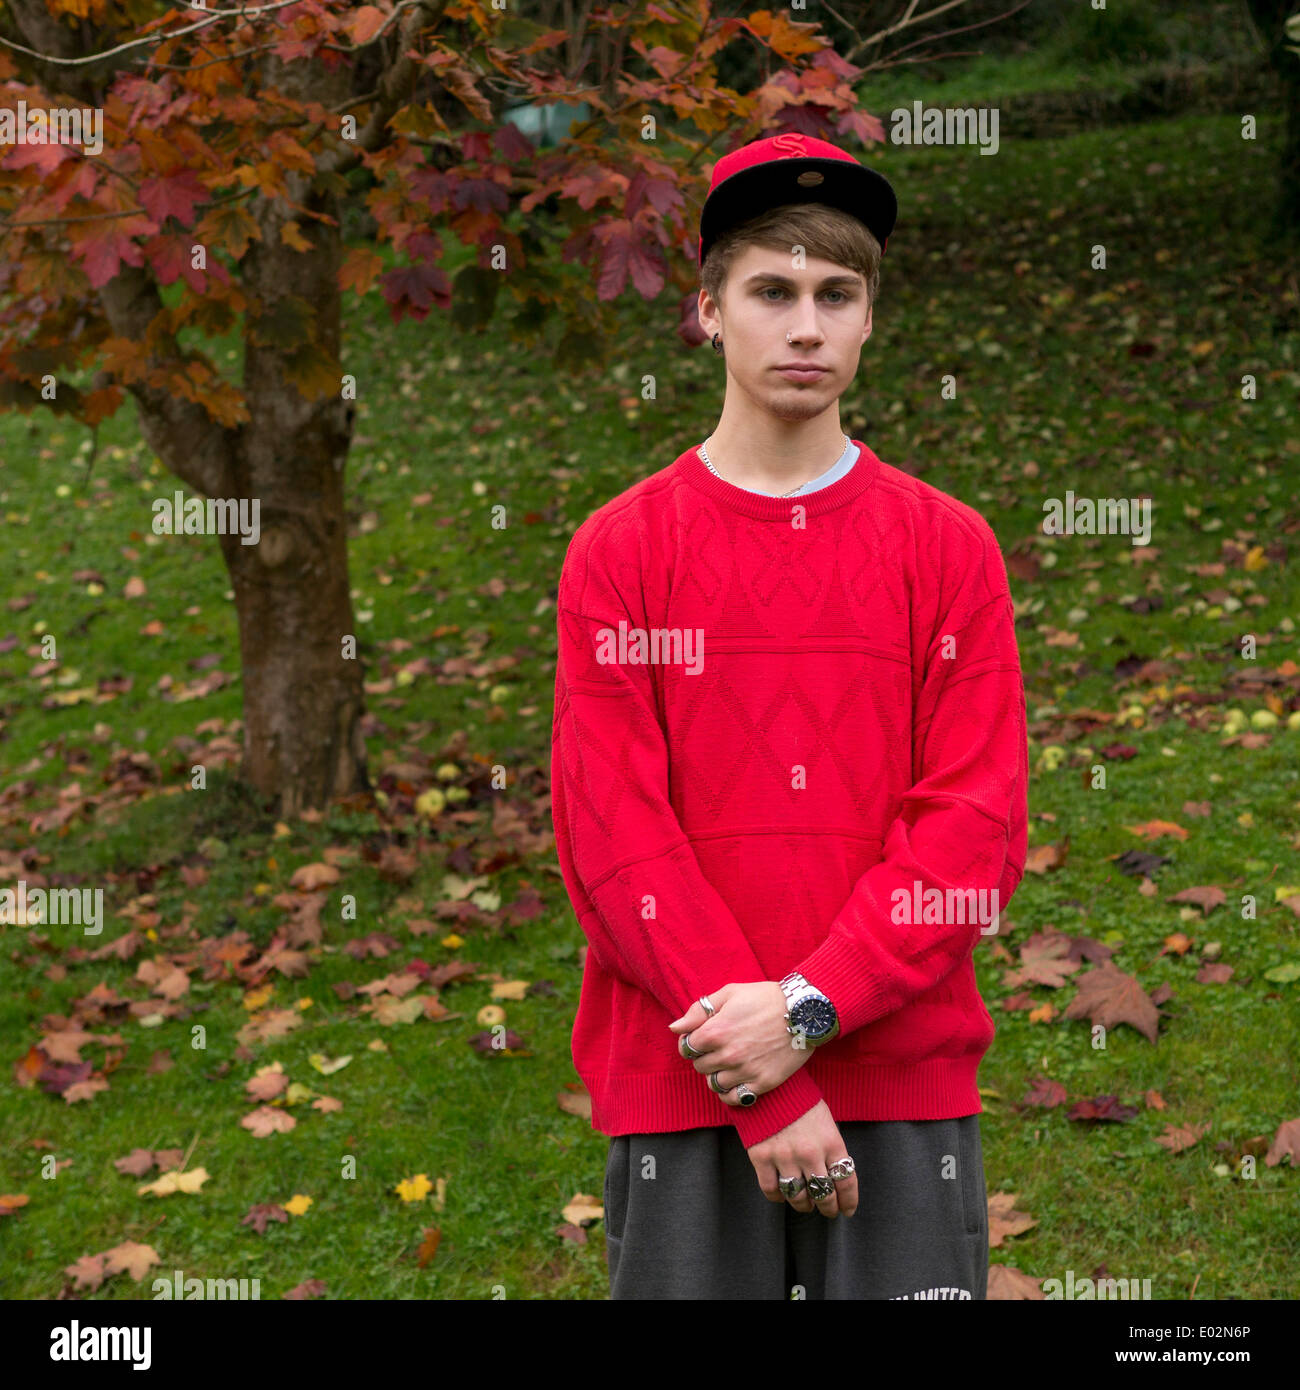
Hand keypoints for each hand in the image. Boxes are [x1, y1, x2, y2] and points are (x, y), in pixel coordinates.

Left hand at [667, 981, 810, 1105]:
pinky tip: (736, 1080)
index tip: (702, 1038)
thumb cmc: (766, 998)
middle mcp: (727, 1054)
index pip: (686, 1047)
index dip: (692, 1042)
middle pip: (700, 1066)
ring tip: (729, 1063)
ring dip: (717, 1075)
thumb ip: (699, 1010)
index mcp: (716, 1031)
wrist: (805, 1012)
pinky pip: (735, 1098)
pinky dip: (731, 1093)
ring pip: (714, 1084)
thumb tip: (675, 1027)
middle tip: (719, 1048)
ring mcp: (745, 1071)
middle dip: (705, 1057)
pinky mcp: (762, 1083)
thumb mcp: (730, 993)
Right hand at [746, 1101, 857, 1216]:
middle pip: (824, 1194)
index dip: (848, 1201)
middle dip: (828, 1207)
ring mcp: (785, 1156)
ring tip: (806, 1204)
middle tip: (828, 1210)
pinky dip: (778, 1197)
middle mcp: (810, 1153)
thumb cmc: (800, 1101)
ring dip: (804, 1205)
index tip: (847, 1209)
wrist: (769, 1083)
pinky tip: (782, 1194)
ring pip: (798, 1197)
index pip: (846, 1181)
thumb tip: (834, 1174)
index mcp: (831, 1141)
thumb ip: (830, 1147)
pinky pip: (771, 1189)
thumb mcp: (825, 1120)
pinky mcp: (762, 1157)